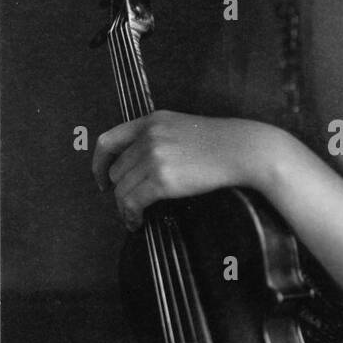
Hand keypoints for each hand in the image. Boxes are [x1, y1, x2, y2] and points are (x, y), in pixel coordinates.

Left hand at [93, 110, 275, 230]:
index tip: (101, 180)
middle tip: (128, 205)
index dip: (99, 164)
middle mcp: (148, 137)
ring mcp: (154, 157)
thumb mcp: (182, 127)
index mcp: (151, 121)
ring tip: (133, 216)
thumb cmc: (221, 142)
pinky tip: (137, 221)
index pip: (108, 141)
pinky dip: (131, 215)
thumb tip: (139, 164)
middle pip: (116, 171)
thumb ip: (158, 138)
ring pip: (122, 189)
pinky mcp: (162, 179)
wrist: (242, 149)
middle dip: (119, 191)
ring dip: (124, 207)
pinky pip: (133, 202)